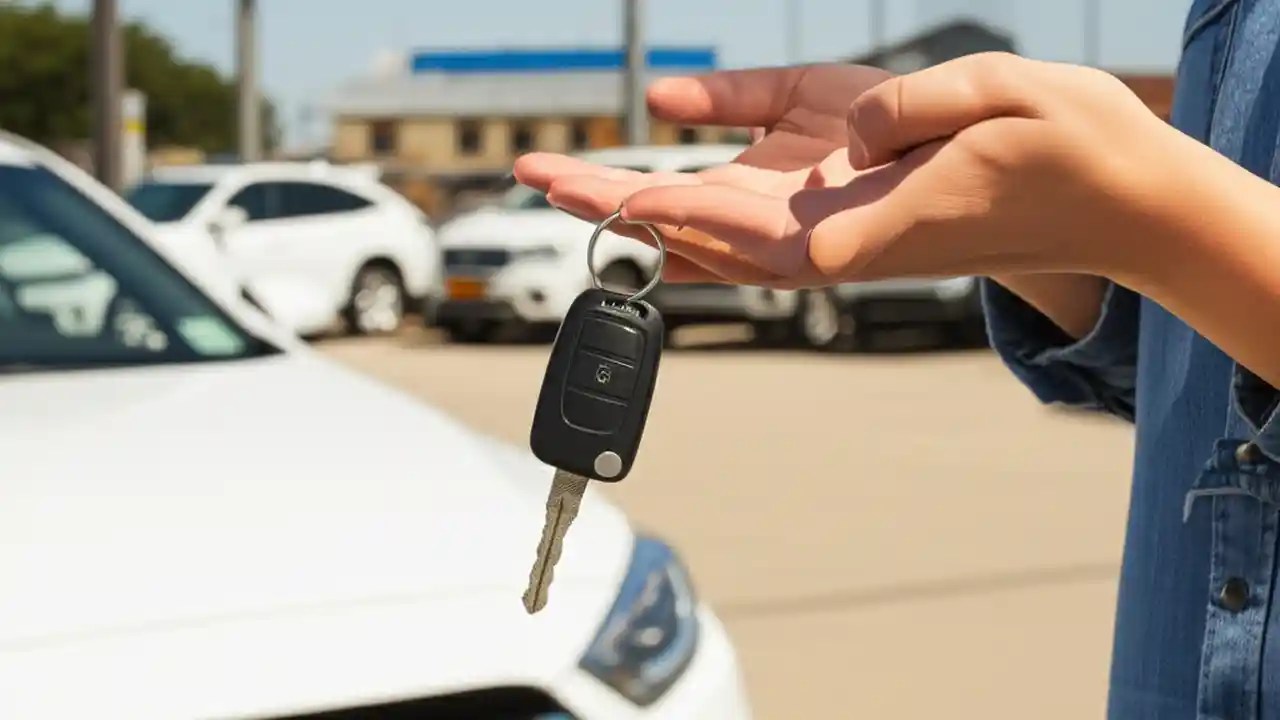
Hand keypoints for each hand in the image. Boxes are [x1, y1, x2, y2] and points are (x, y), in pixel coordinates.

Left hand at [525, 53, 1183, 288]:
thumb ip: (900, 112)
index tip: (583, 188)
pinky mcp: (841, 207)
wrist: (1106, 196)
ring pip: (712, 227)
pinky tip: (650, 199)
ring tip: (568, 183)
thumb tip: (845, 130)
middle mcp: (828, 240)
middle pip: (695, 229)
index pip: (728, 221)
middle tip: (532, 176)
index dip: (649, 203)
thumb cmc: (1059, 149)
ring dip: (639, 206)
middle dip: (613, 204)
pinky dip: (693, 206)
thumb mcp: (988, 104)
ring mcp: (831, 226)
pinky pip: (752, 213)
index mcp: (854, 231)